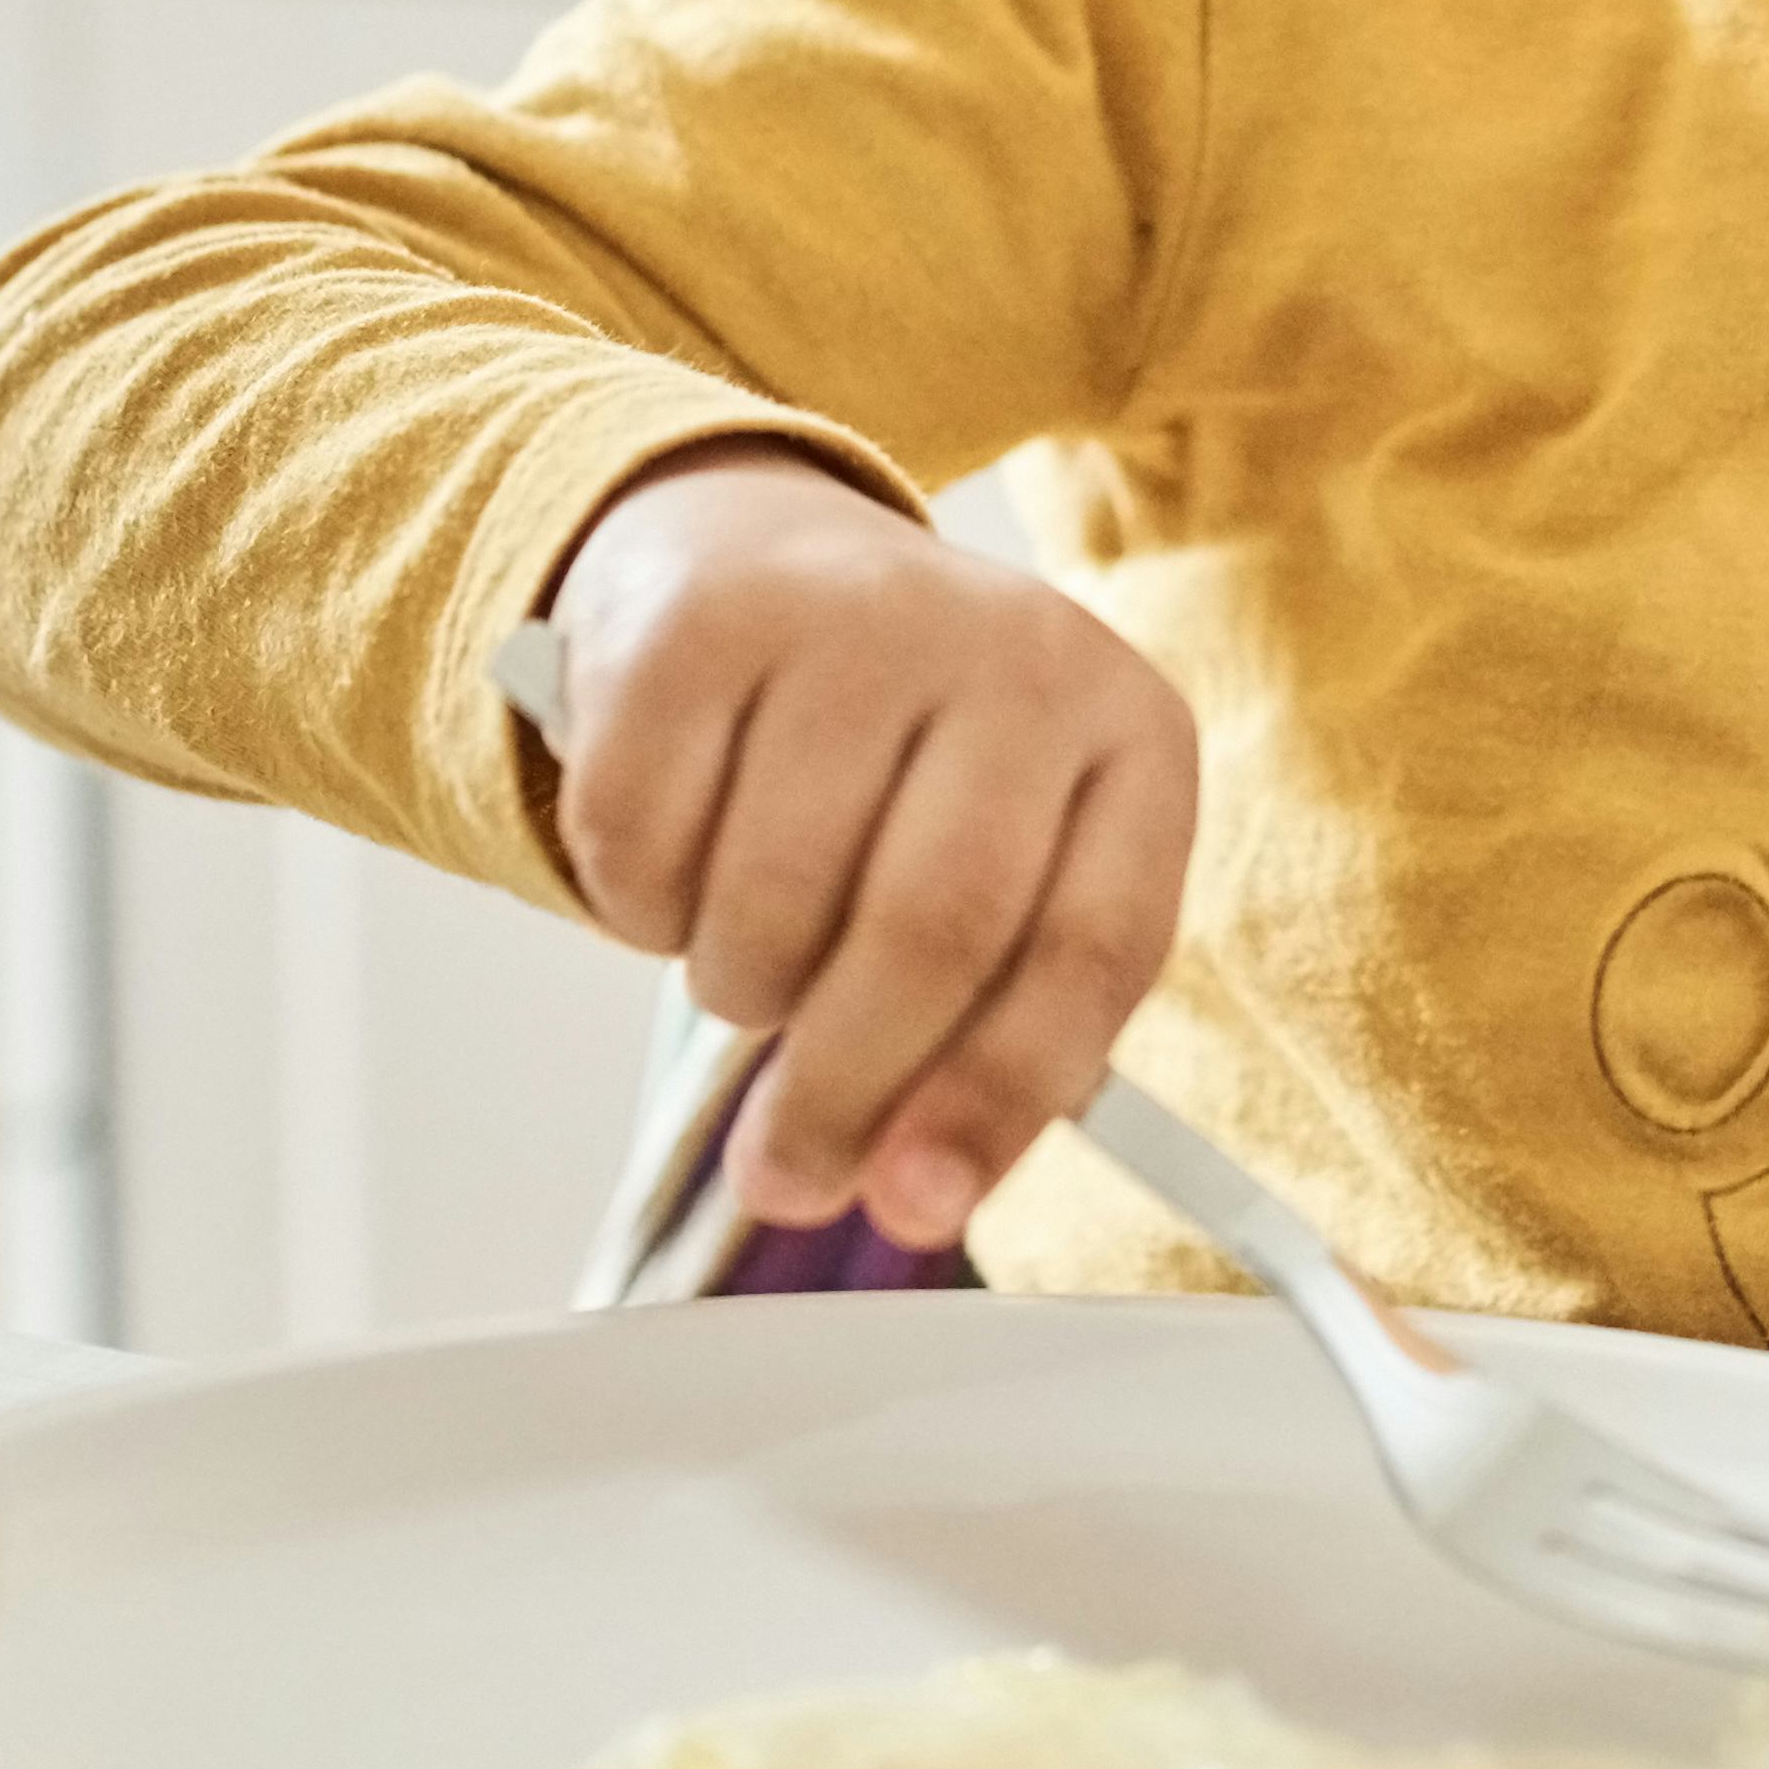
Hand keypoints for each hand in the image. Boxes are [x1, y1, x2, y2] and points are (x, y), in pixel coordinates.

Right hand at [533, 451, 1198, 1247]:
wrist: (763, 557)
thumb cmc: (905, 769)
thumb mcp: (1006, 871)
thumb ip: (990, 1036)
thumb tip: (911, 1199)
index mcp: (1129, 732)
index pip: (1092, 947)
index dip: (999, 1100)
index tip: (915, 1210)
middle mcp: (1011, 648)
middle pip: (931, 930)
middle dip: (845, 1090)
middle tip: (787, 1178)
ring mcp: (852, 614)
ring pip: (771, 901)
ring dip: (737, 989)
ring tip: (750, 960)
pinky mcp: (696, 619)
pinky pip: (641, 841)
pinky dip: (639, 907)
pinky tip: (677, 865)